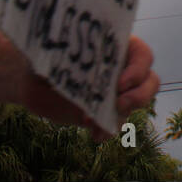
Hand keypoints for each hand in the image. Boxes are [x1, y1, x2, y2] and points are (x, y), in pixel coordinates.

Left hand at [0, 30, 159, 141]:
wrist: (31, 80)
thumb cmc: (46, 56)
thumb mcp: (56, 52)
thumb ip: (68, 56)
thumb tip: (68, 64)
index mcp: (116, 45)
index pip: (143, 55)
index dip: (137, 70)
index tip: (117, 84)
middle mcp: (122, 67)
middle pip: (150, 81)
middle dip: (138, 95)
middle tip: (117, 104)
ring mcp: (116, 91)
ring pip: (136, 103)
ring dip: (121, 115)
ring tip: (95, 122)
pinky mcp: (105, 112)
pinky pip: (116, 123)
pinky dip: (106, 130)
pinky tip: (93, 135)